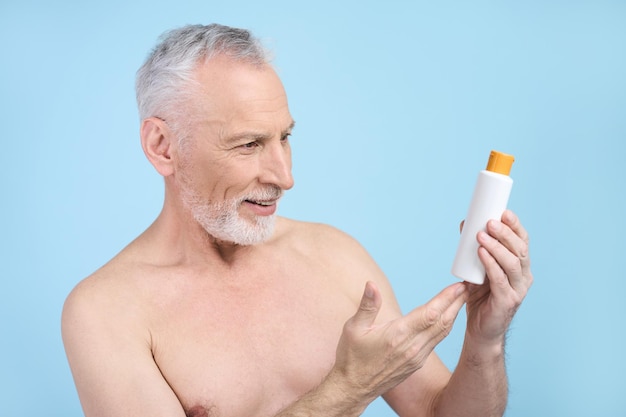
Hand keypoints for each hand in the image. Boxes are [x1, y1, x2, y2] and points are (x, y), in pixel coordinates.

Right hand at [331, 281, 466, 402]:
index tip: (457, 285)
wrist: (354, 389)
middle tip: (470, 286)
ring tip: (463, 298)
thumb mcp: (353, 328)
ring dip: (454, 314)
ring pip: (442, 332)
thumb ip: (367, 305)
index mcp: (397, 335)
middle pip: (442, 321)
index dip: (446, 298)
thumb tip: (371, 284)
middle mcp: (411, 347)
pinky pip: (436, 341)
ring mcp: (416, 357)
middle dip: (456, 302)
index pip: (429, 313)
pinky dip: (445, 326)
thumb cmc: (351, 357)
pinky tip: (447, 318)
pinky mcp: (416, 363)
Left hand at [465, 209, 532, 343]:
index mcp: (520, 266)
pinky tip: (481, 253)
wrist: (481, 330)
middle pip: (520, 249)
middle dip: (506, 233)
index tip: (504, 212)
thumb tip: (466, 223)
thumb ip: (477, 249)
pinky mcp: (508, 301)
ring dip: (497, 246)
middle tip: (490, 221)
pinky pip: (500, 279)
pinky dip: (490, 264)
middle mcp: (524, 276)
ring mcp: (518, 289)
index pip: (523, 241)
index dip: (516, 226)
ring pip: (512, 263)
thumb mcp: (479, 269)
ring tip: (482, 235)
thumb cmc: (481, 297)